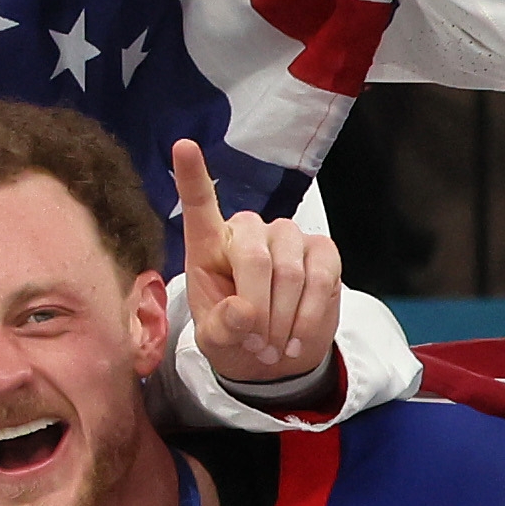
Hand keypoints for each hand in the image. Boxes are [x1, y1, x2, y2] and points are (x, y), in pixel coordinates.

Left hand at [168, 138, 339, 391]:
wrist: (275, 359)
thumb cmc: (235, 339)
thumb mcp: (216, 341)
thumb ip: (221, 328)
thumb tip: (244, 311)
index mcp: (209, 245)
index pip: (200, 205)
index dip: (192, 176)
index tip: (182, 146)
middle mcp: (248, 231)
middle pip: (255, 258)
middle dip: (257, 309)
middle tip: (255, 346)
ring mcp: (288, 237)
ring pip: (290, 273)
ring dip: (282, 319)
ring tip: (272, 346)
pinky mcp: (322, 251)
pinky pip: (320, 279)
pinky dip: (308, 316)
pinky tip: (296, 339)